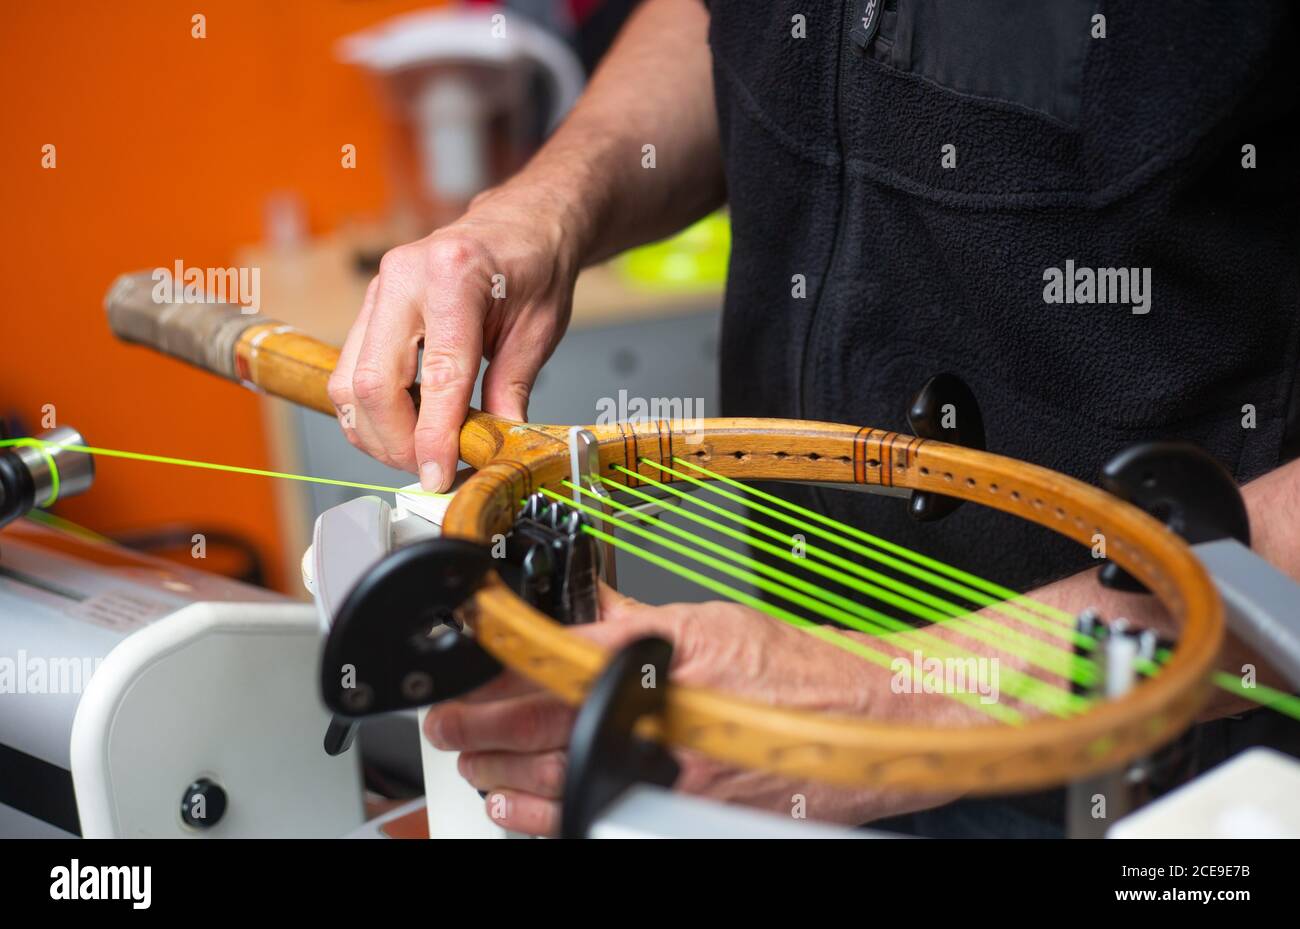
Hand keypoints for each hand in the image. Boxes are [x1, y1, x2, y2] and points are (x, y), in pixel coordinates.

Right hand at [327, 185, 581, 490]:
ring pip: (349, 382)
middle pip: (373, 383)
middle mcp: (405, 278)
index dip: (433, 436)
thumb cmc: (532, 264)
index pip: (437, 375)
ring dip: (377, 431)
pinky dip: (371, 410)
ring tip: (416, 453)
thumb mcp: (539, 329)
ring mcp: (380, 290)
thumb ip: (513, 389)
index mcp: (456, 277)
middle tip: (429, 469)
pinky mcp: (370, 306)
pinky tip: (402, 426)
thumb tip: (494, 447)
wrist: (517, 223)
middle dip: (396, 441)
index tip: (440, 474)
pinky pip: (352, 370)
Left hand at [423, 587, 956, 834]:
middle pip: (545, 724)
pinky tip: (516, 808)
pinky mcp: (680, 809)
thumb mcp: (710, 621)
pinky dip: (545, 816)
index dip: (500, 666)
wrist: (862, 721)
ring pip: (559, 776)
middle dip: (482, 723)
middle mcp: (663, 718)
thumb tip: (581, 609)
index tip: (468, 663)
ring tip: (470, 759)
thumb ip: (634, 621)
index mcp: (667, 658)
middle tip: (448, 721)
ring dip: (502, 769)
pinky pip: (596, 815)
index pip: (558, 660)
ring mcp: (670, 771)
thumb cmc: (798, 672)